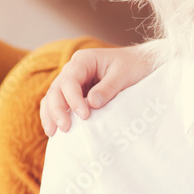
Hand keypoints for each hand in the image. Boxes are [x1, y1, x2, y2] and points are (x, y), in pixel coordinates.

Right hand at [39, 45, 154, 135]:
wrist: (142, 64)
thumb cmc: (134, 65)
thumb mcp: (124, 74)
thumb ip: (108, 88)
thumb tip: (91, 104)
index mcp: (83, 60)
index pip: (69, 81)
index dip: (73, 99)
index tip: (85, 115)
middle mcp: (73, 69)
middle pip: (56, 90)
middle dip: (57, 110)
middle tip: (64, 128)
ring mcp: (73, 81)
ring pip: (53, 97)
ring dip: (51, 115)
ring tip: (53, 133)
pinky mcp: (76, 93)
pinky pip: (61, 103)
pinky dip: (56, 115)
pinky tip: (56, 130)